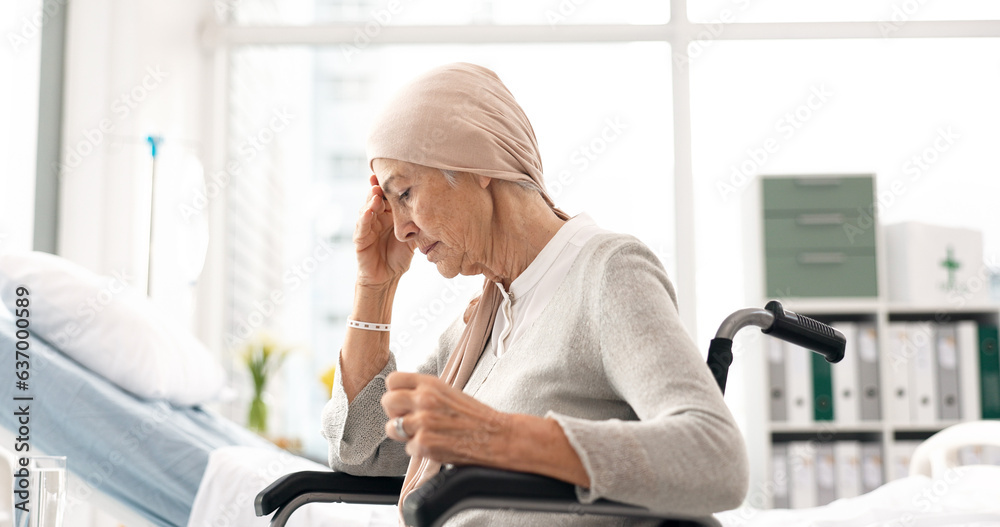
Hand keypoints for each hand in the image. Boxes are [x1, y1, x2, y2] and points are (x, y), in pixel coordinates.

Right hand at [354, 175, 415, 287]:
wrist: (387, 277)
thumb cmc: (399, 255)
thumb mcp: (413, 238)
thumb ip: (419, 225)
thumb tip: (439, 213)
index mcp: (389, 215)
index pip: (389, 197)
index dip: (390, 186)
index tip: (395, 173)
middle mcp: (377, 217)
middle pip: (376, 198)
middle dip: (378, 187)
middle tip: (381, 177)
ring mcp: (367, 227)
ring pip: (367, 209)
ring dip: (370, 200)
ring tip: (375, 191)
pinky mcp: (360, 239)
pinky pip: (361, 227)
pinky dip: (364, 218)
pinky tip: (368, 212)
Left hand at [381, 372, 512, 465]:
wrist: (497, 437)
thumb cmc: (475, 417)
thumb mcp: (449, 392)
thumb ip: (425, 392)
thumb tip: (401, 397)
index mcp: (431, 384)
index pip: (393, 380)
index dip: (395, 392)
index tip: (402, 401)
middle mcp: (425, 400)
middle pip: (386, 402)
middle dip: (394, 413)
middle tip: (408, 419)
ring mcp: (423, 422)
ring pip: (392, 428)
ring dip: (405, 435)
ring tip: (423, 434)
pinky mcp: (425, 444)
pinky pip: (407, 449)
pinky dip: (419, 450)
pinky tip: (435, 445)